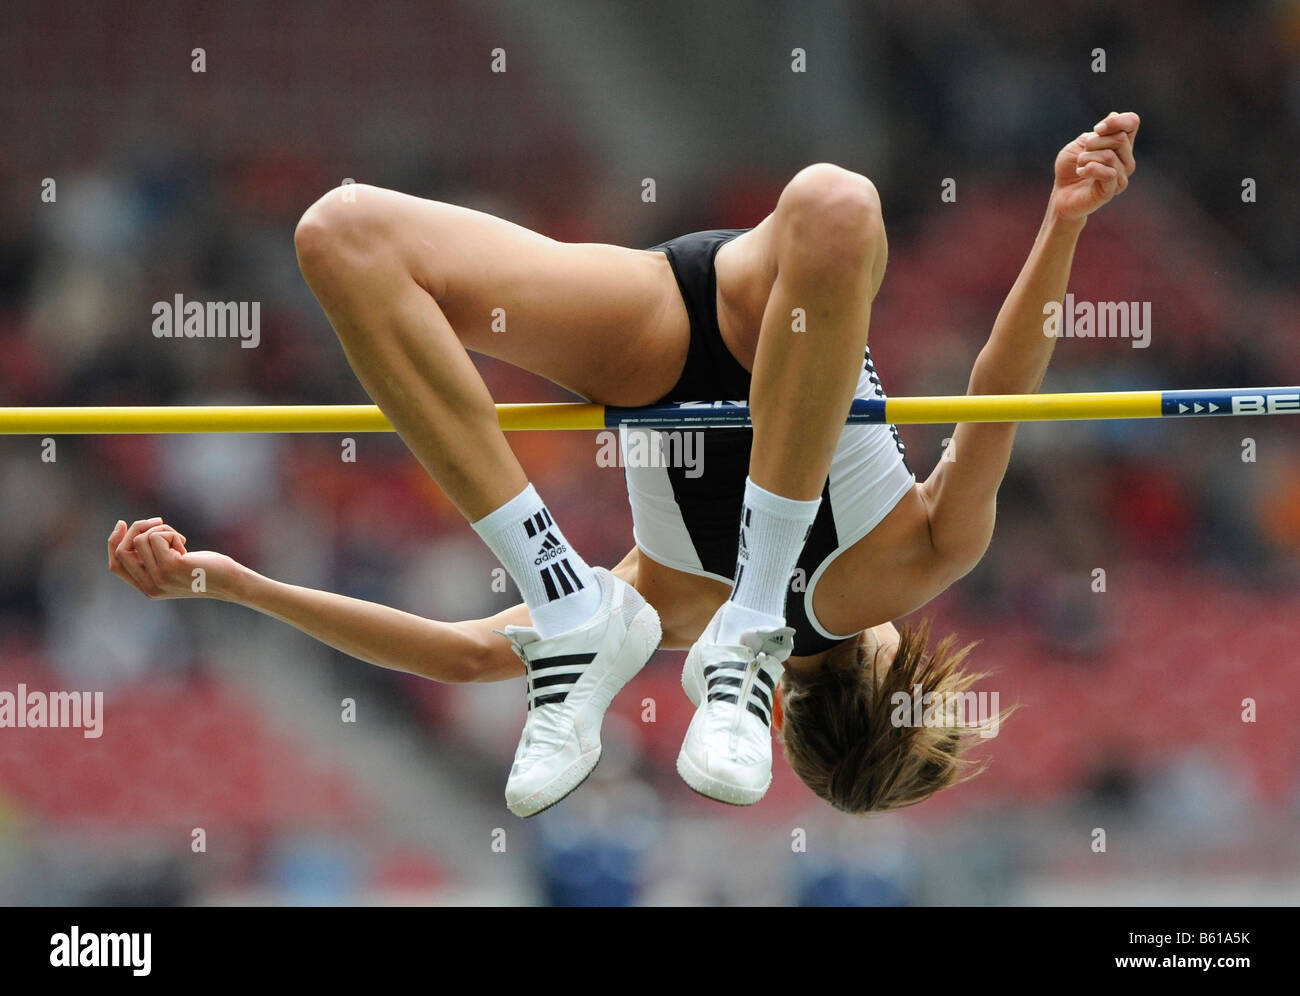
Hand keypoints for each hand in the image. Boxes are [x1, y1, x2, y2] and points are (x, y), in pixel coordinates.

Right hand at [107, 518, 242, 599]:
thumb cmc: (206, 570)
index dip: (113, 543)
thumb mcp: (175, 565)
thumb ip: (154, 558)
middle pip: (122, 551)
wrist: (231, 582)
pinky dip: (169, 533)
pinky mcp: (170, 567)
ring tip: (179, 539)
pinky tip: (185, 544)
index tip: (122, 524)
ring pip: (140, 540)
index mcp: (147, 589)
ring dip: (161, 530)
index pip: (116, 566)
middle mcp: (150, 587)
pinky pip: (156, 537)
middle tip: (160, 522)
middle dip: (137, 529)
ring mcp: (159, 578)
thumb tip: (138, 532)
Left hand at [1050, 111, 1138, 220]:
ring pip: (1110, 156)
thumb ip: (1097, 133)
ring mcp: (1121, 176)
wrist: (1061, 194)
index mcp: (1121, 145)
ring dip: (1086, 158)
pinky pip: (1109, 173)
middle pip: (1120, 138)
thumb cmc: (1070, 168)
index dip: (1116, 121)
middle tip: (1082, 155)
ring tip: (1079, 166)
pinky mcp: (1112, 190)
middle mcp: (1126, 159)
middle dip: (1094, 143)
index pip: (1132, 122)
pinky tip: (1081, 172)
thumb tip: (1114, 115)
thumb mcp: (1079, 144)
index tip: (1097, 129)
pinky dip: (1090, 169)